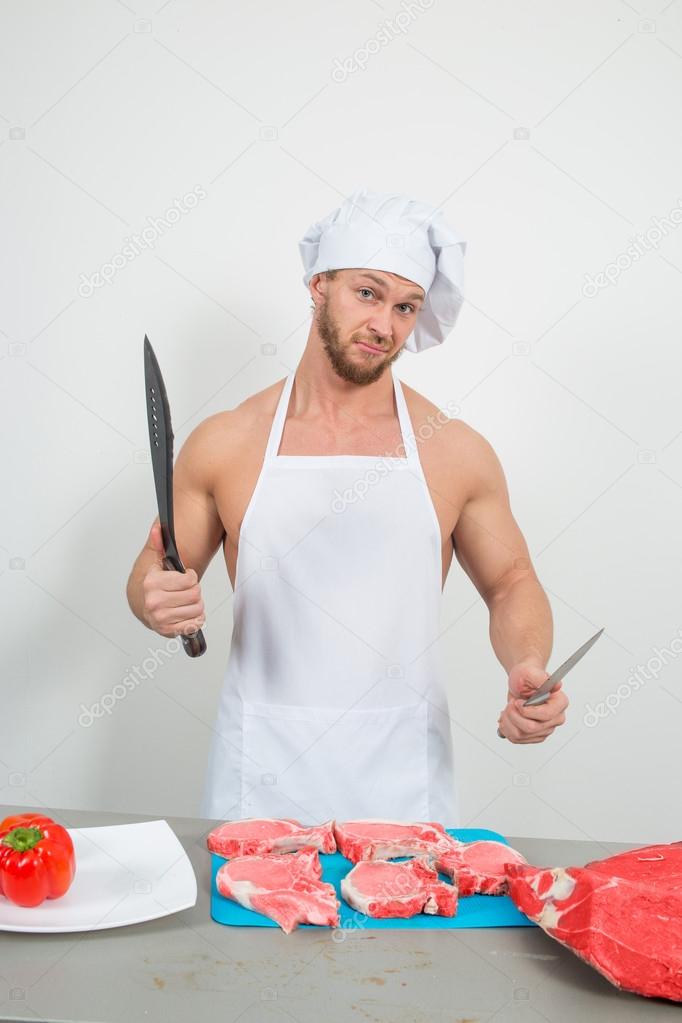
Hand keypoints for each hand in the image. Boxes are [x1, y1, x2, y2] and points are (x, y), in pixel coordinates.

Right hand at [142, 521, 205, 637]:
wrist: (144, 607)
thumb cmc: (156, 586)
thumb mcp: (157, 563)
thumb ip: (159, 545)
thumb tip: (157, 529)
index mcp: (152, 583)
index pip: (189, 580)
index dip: (191, 578)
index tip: (185, 578)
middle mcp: (154, 601)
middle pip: (195, 595)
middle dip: (195, 592)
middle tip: (187, 591)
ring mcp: (160, 617)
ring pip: (197, 609)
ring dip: (196, 605)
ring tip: (186, 602)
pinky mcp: (168, 630)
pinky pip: (194, 624)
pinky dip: (196, 619)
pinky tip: (187, 613)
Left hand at [497, 660, 567, 742]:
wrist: (521, 682)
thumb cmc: (526, 676)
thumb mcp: (530, 672)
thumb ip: (541, 678)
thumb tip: (557, 686)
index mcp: (560, 703)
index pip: (545, 715)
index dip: (527, 710)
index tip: (518, 702)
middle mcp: (555, 718)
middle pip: (531, 728)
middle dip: (514, 715)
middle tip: (511, 703)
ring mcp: (545, 729)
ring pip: (521, 735)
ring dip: (508, 721)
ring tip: (508, 709)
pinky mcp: (534, 736)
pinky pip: (516, 739)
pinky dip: (506, 728)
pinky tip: (508, 717)